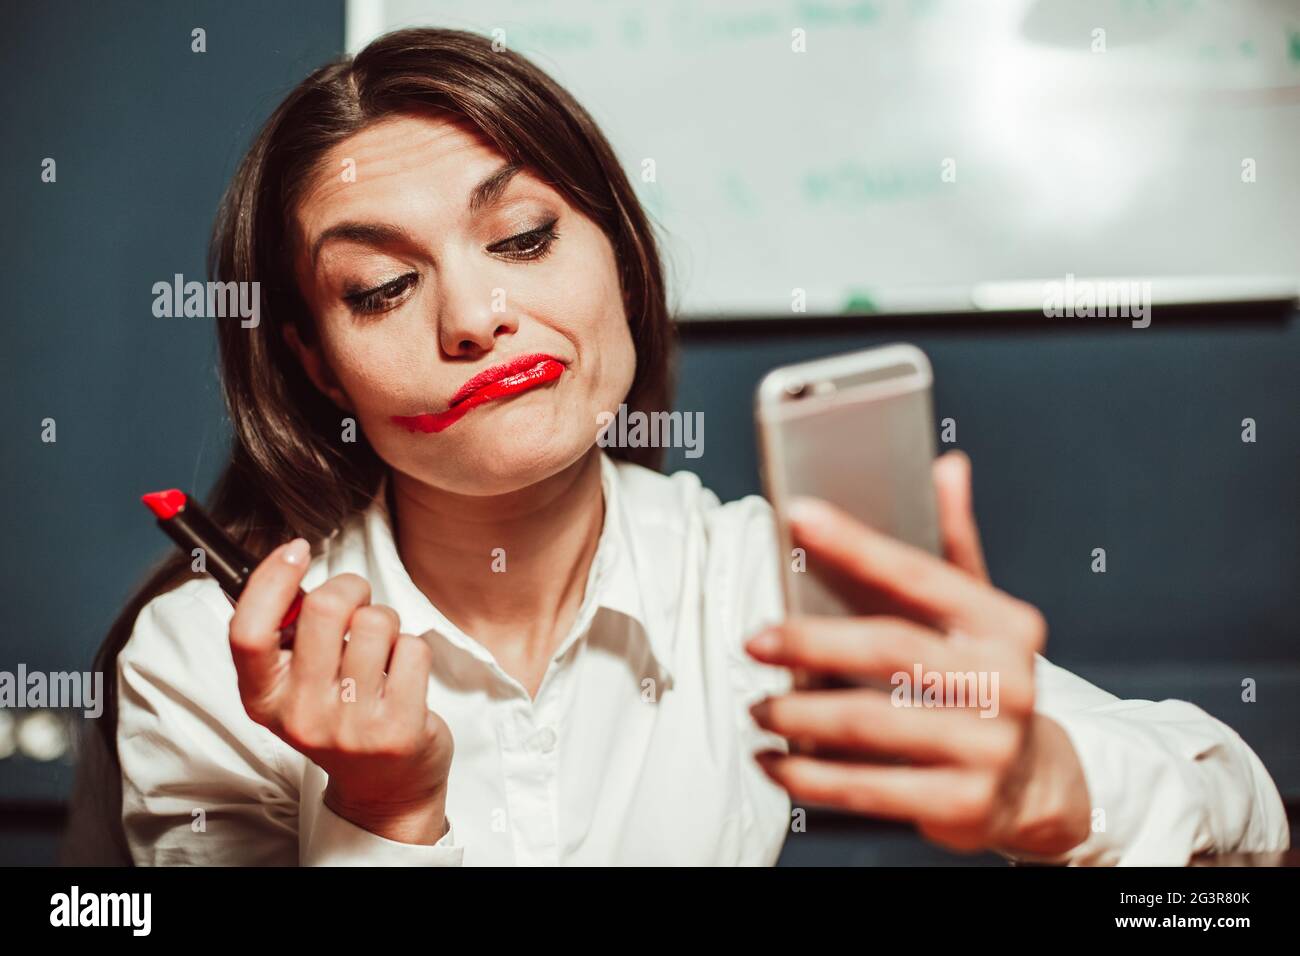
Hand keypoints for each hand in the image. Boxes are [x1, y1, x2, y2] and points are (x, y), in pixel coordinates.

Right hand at [228, 538, 453, 844]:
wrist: (386, 788)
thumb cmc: (342, 716)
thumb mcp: (298, 683)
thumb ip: (289, 633)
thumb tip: (288, 563)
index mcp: (264, 700)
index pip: (247, 632)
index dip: (270, 580)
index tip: (296, 550)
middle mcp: (300, 716)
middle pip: (323, 609)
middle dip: (350, 588)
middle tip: (358, 603)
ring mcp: (350, 726)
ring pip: (376, 622)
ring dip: (386, 623)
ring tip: (381, 653)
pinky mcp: (397, 730)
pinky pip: (413, 648)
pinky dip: (413, 650)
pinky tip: (402, 678)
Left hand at [745, 451, 1091, 856]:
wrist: (1033, 784)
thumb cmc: (984, 680)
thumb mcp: (981, 612)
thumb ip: (955, 542)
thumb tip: (946, 465)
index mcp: (1005, 625)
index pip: (919, 573)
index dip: (855, 542)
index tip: (797, 517)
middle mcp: (1006, 683)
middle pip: (889, 649)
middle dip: (810, 641)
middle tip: (756, 640)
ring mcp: (988, 748)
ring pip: (869, 723)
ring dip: (798, 714)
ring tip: (758, 704)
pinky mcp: (961, 803)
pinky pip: (867, 788)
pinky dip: (809, 777)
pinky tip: (774, 761)